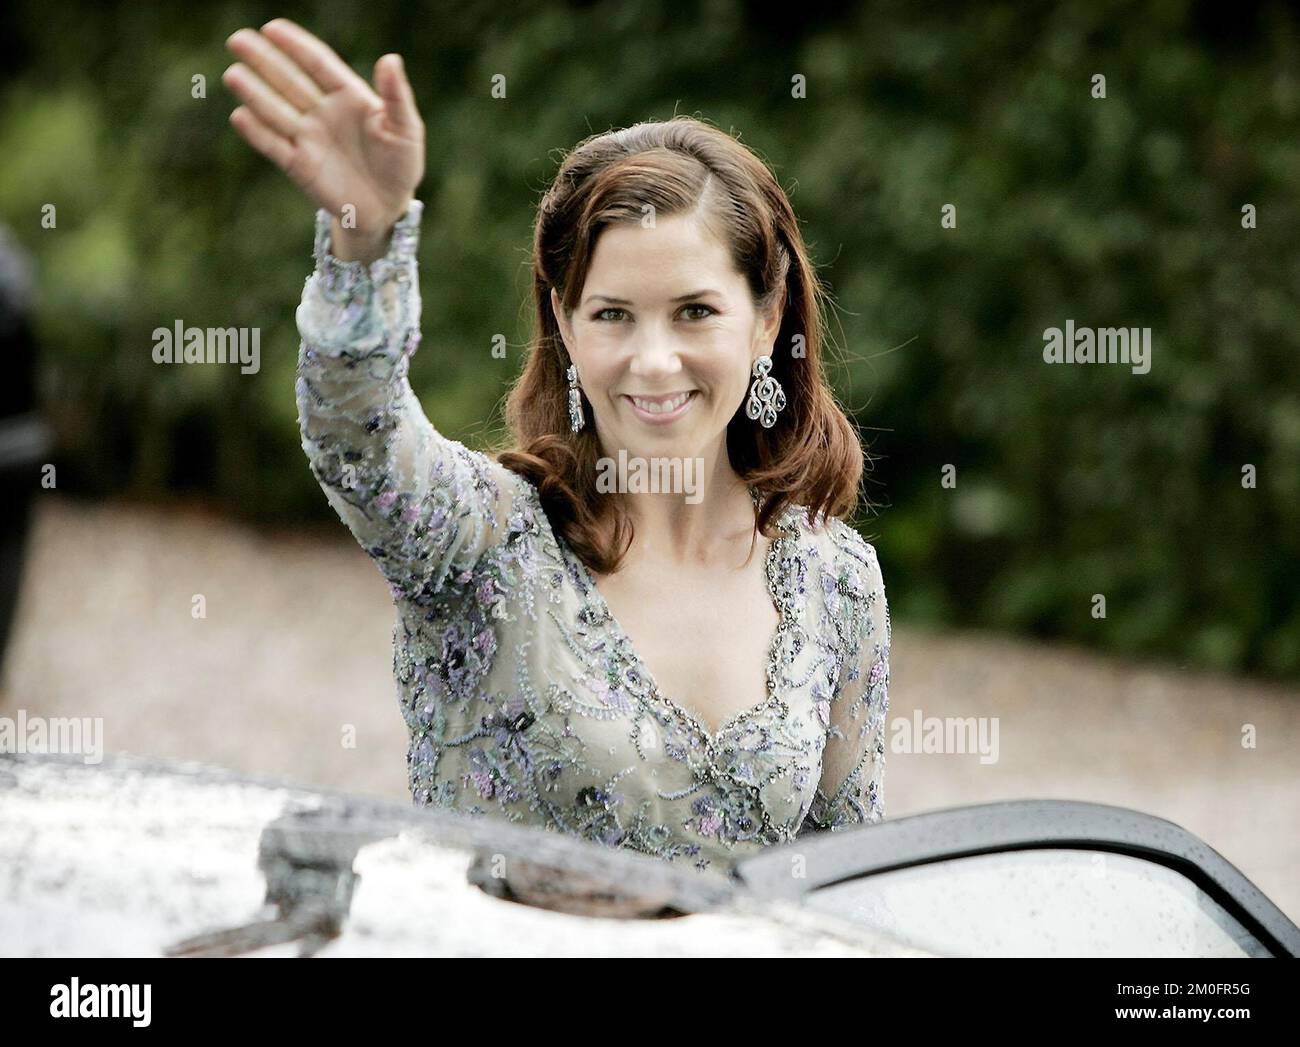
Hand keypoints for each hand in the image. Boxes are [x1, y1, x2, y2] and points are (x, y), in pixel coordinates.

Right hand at [223, 18, 424, 260]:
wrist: (388, 208)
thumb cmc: (401, 164)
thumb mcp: (407, 129)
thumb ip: (396, 96)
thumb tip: (390, 58)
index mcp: (348, 96)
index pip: (318, 65)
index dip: (296, 46)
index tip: (272, 27)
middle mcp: (323, 112)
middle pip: (289, 81)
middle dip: (264, 61)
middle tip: (238, 40)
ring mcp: (309, 138)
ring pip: (276, 111)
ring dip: (254, 93)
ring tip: (233, 75)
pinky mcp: (299, 165)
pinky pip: (275, 146)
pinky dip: (257, 133)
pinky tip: (240, 116)